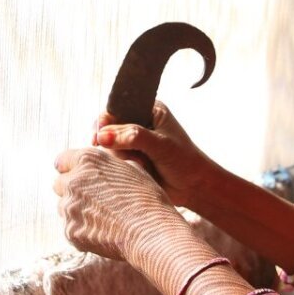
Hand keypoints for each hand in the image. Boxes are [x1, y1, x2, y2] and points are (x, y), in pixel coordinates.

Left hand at [52, 144, 184, 261]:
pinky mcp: (70, 231)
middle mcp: (73, 181)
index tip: (78, 176)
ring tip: (103, 217)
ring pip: (64, 207)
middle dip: (72, 189)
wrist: (151, 233)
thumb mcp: (132, 168)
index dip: (71, 168)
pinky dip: (83, 230)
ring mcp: (69, 208)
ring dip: (77, 210)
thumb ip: (109, 164)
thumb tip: (103, 166)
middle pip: (59, 184)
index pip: (62, 160)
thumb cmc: (147, 198)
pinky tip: (104, 231)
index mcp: (87, 161)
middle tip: (94, 199)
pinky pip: (71, 228)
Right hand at [91, 100, 220, 210]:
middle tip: (126, 153)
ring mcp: (133, 142)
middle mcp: (139, 123)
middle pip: (108, 127)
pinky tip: (134, 169)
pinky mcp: (130, 159)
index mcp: (148, 109)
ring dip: (120, 156)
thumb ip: (132, 137)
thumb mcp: (160, 145)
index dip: (105, 120)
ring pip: (109, 146)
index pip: (117, 108)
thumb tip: (102, 137)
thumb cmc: (184, 161)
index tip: (99, 136)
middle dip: (113, 142)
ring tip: (139, 163)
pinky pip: (113, 160)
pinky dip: (119, 165)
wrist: (193, 187)